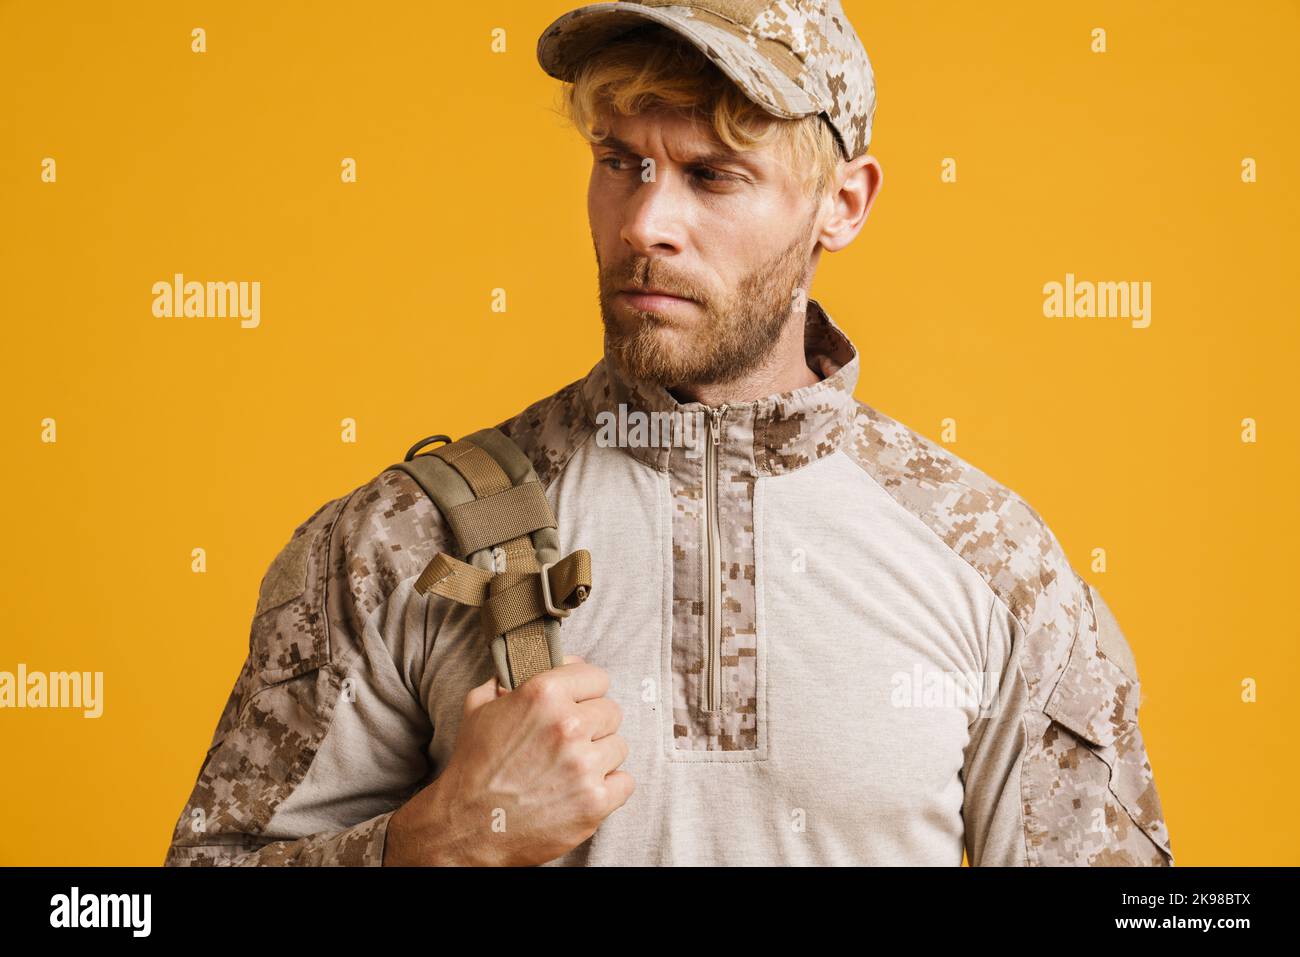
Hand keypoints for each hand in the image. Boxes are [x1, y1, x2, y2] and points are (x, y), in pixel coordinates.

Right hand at [383, 655, 633, 865]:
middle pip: (612, 712)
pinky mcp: (595, 802)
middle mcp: (568, 726)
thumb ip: (508, 679)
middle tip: (571, 740)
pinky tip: (583, 788)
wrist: (468, 826)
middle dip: (594, 724)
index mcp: (544, 695)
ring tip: (572, 767)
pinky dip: (609, 787)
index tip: (580, 700)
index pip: (596, 677)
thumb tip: (534, 663)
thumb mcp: (479, 707)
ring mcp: (584, 765)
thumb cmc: (473, 766)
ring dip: (600, 756)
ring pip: (619, 746)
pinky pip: (625, 782)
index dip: (586, 690)